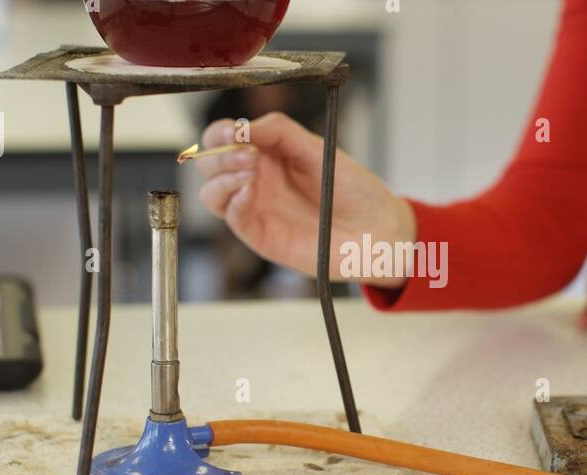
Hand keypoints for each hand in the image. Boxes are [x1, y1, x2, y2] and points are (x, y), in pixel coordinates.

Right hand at [197, 113, 415, 287]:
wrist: (377, 228)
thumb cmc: (354, 190)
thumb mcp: (318, 148)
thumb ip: (280, 132)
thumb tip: (242, 126)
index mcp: (268, 155)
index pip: (223, 140)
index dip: (220, 134)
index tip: (232, 132)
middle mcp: (257, 181)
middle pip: (210, 166)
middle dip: (220, 156)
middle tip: (249, 156)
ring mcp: (257, 209)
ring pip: (211, 195)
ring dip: (222, 179)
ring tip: (250, 174)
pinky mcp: (262, 236)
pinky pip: (233, 220)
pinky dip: (233, 203)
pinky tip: (248, 193)